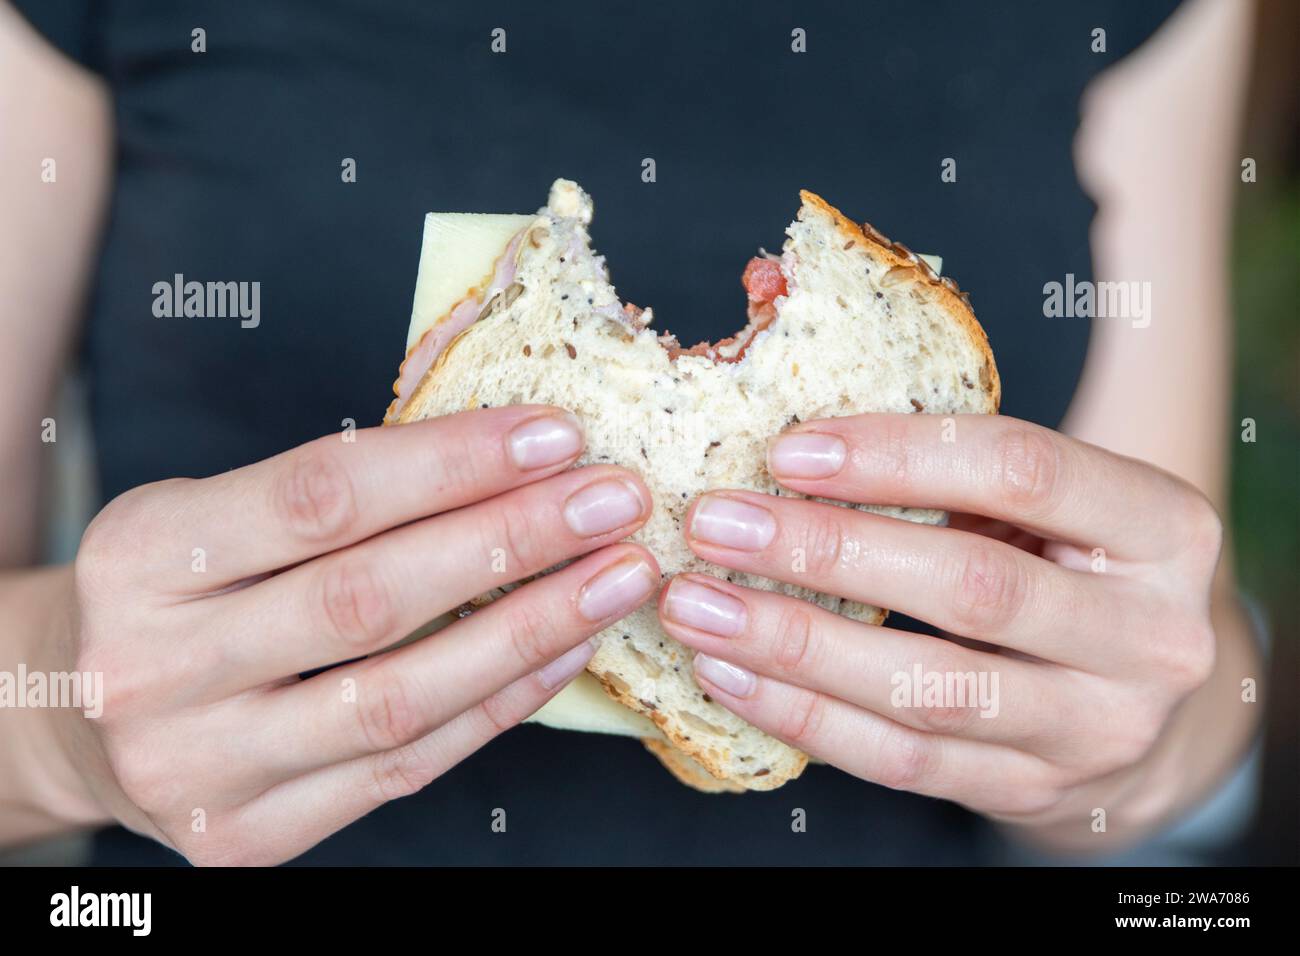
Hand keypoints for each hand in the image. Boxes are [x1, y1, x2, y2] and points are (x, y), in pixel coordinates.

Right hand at [57, 406, 656, 864]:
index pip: (322, 496)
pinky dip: (498, 705)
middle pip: (368, 599)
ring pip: (398, 698)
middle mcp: (154, 667)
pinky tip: (565, 651)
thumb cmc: (177, 592)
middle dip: (512, 541)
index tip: (555, 436)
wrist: (78, 715)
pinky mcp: (249, 834)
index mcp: (142, 555)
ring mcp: (201, 766)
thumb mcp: (215, 515)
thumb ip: (334, 499)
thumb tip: (511, 459)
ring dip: (529, 631)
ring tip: (616, 580)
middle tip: (614, 501)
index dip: (452, 463)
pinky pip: (403, 768)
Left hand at [657, 413, 1222, 838]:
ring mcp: (1095, 729)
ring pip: (924, 689)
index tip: (787, 450)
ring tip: (698, 606)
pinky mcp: (1031, 789)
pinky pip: (901, 760)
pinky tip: (731, 674)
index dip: (897, 456)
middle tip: (716, 525)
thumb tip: (797, 439)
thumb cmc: (1075, 565)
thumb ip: (965, 464)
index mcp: (1164, 528)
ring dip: (794, 645)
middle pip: (970, 587)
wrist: (1147, 704)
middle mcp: (1149, 637)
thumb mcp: (1061, 500)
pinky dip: (804, 716)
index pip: (1023, 472)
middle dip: (825, 551)